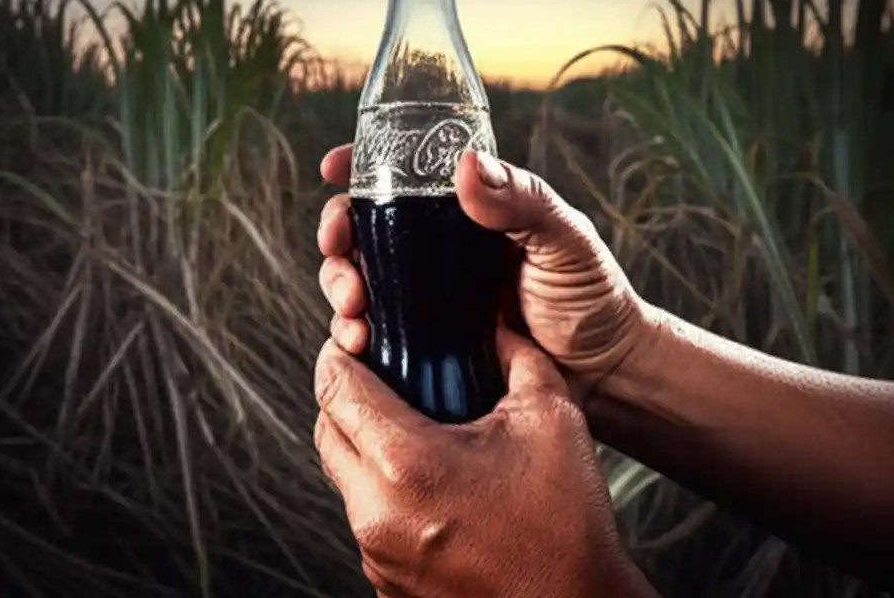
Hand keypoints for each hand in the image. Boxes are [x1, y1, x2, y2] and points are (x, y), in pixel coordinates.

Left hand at [314, 327, 654, 597]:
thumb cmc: (567, 520)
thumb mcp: (551, 417)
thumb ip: (515, 354)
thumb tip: (491, 321)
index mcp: (404, 465)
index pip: (334, 388)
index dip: (339, 352)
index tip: (357, 339)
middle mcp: (375, 513)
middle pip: (325, 432)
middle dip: (345, 397)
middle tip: (381, 376)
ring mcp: (376, 555)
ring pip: (344, 480)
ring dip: (365, 448)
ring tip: (412, 428)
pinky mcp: (386, 582)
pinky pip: (367, 521)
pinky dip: (384, 494)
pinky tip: (429, 483)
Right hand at [318, 145, 652, 403]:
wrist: (605, 376)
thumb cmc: (594, 297)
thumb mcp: (566, 238)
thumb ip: (522, 200)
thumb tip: (464, 166)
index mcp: (467, 213)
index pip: (403, 177)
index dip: (361, 167)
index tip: (332, 167)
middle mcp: (438, 250)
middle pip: (364, 229)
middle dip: (338, 235)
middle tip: (340, 251)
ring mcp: (427, 298)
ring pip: (359, 280)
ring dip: (339, 287)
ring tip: (355, 310)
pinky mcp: (424, 345)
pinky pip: (375, 333)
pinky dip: (354, 334)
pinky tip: (360, 344)